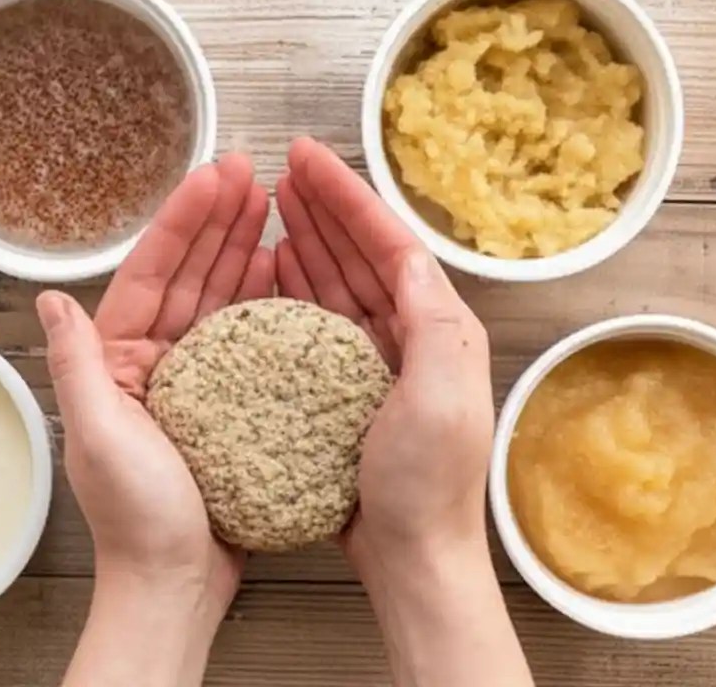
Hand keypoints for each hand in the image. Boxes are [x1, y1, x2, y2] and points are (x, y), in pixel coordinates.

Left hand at [39, 154, 273, 686]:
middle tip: (250, 173)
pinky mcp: (227, 403)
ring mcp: (192, 381)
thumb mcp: (101, 435)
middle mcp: (152, 363)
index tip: (214, 177)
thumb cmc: (137, 519)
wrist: (177, 583)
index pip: (151, 273)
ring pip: (217, 299)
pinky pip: (245, 339)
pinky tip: (280, 272)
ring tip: (269, 206)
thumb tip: (50, 300)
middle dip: (216, 221)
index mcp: (117, 362)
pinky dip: (262, 302)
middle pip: (187, 275)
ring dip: (241, 250)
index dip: (183, 221)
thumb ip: (79, 365)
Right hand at [275, 138, 531, 686]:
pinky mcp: (347, 390)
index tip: (305, 158)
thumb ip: (431, 321)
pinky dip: (298, 288)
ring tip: (274, 204)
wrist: (413, 557)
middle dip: (326, 206)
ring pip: (340, 281)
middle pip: (364, 252)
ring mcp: (377, 362)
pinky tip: (274, 269)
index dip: (348, 197)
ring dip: (310, 239)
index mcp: (439, 327)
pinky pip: (320, 323)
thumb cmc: (428, 484)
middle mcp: (411, 336)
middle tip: (283, 167)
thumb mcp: (442, 395)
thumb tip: (406, 254)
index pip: (390, 243)